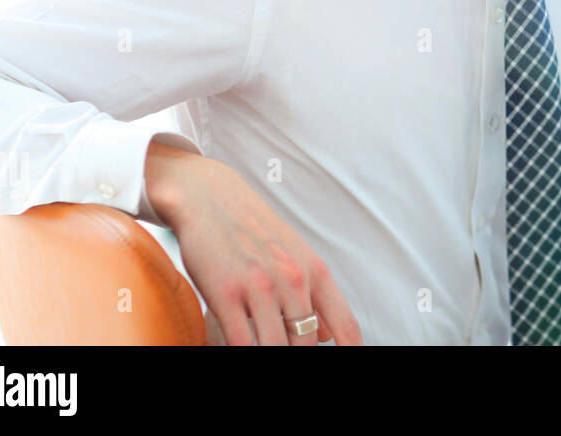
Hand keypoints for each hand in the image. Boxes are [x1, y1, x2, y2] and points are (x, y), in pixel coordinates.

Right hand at [146, 141, 363, 345]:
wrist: (209, 198)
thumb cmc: (253, 230)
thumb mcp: (295, 256)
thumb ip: (314, 296)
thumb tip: (329, 335)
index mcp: (315, 271)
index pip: (345, 325)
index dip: (351, 351)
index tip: (348, 363)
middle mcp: (293, 278)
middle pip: (306, 344)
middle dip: (295, 355)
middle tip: (283, 348)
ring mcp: (260, 286)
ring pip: (275, 347)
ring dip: (269, 355)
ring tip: (261, 347)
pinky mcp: (224, 292)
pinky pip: (239, 342)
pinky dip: (241, 352)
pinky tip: (233, 346)